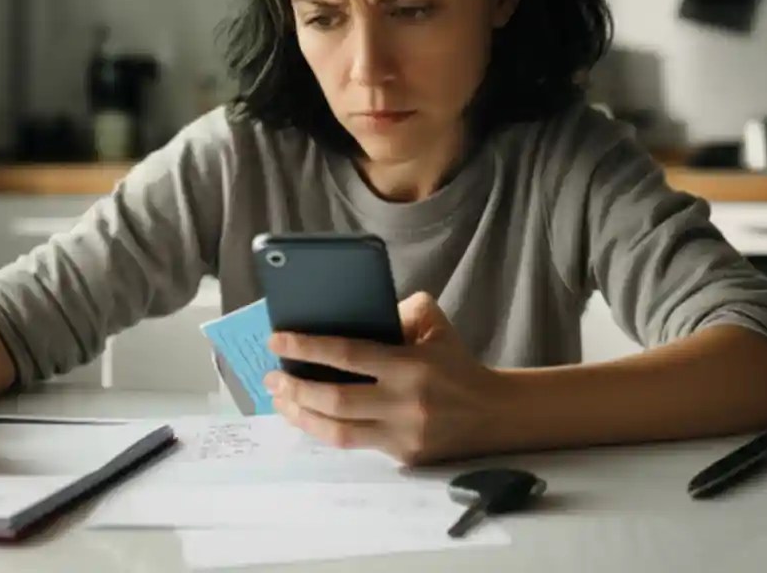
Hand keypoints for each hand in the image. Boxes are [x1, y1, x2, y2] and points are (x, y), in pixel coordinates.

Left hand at [264, 292, 504, 465]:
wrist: (495, 414)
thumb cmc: (456, 364)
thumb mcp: (435, 326)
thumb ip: (402, 309)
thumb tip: (354, 312)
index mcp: (410, 365)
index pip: (348, 354)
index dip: (307, 347)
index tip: (276, 340)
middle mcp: (404, 403)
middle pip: (335, 399)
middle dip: (295, 388)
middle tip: (271, 376)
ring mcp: (402, 434)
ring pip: (338, 432)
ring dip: (301, 416)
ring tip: (280, 400)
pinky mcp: (403, 457)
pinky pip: (355, 444)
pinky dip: (325, 430)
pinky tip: (308, 417)